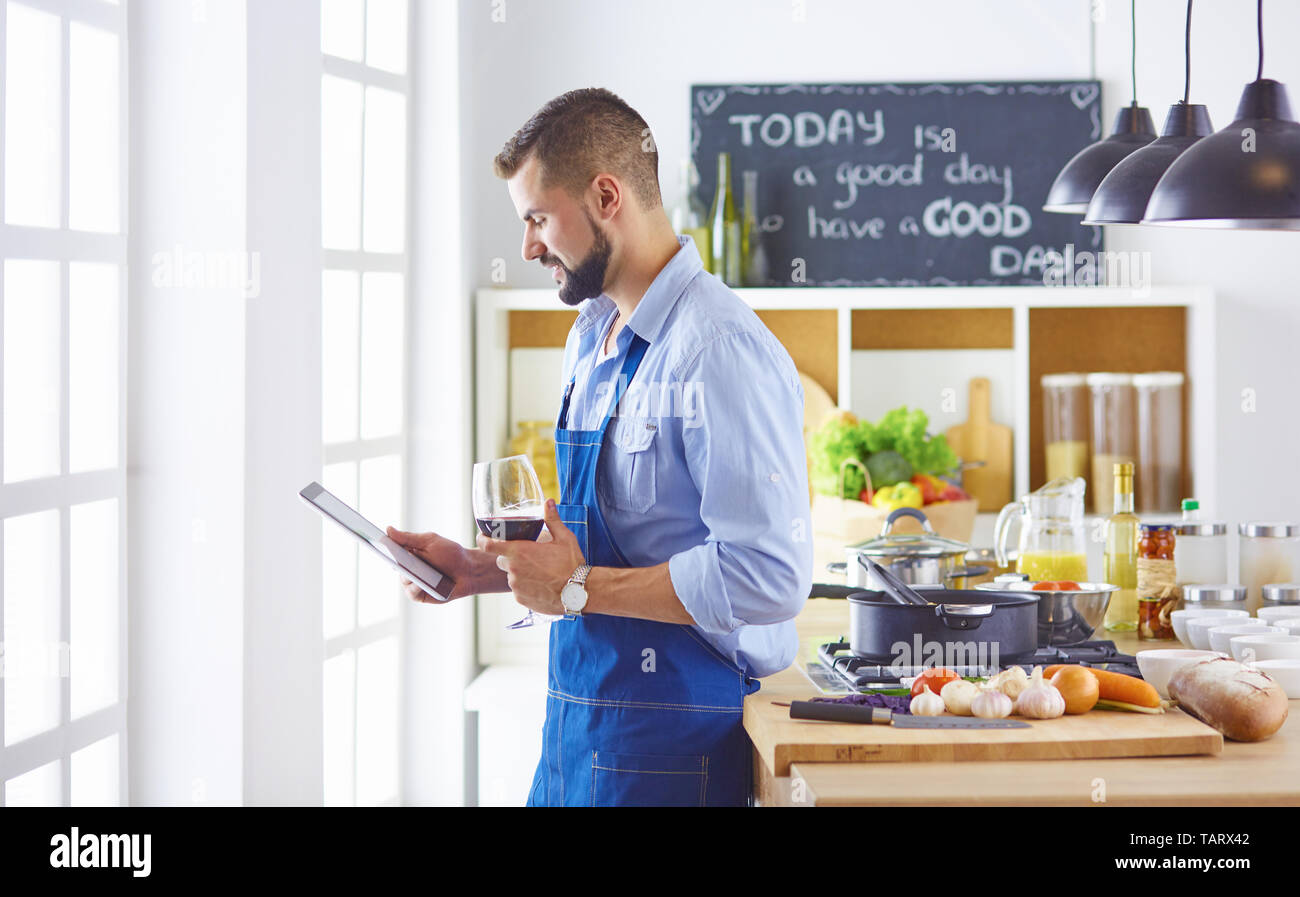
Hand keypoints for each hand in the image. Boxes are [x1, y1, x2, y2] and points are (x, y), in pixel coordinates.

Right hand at [385, 526, 502, 602]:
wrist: (469, 570)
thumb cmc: (451, 554)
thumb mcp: (429, 541)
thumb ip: (408, 538)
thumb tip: (388, 530)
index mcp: (409, 553)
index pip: (390, 550)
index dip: (381, 547)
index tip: (373, 540)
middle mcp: (408, 568)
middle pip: (395, 565)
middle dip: (397, 561)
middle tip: (400, 556)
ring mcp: (414, 582)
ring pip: (404, 580)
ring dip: (411, 575)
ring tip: (422, 570)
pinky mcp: (420, 595)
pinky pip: (412, 592)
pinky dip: (416, 588)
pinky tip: (423, 584)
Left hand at [477, 499, 584, 615]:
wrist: (579, 592)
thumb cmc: (572, 564)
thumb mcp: (564, 538)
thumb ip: (552, 519)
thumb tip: (549, 501)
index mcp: (519, 551)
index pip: (488, 545)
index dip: (481, 539)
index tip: (481, 537)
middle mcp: (514, 569)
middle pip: (501, 560)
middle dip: (510, 558)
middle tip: (528, 557)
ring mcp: (516, 586)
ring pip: (511, 576)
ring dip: (520, 573)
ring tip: (540, 573)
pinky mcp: (521, 599)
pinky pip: (518, 590)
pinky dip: (526, 587)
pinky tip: (541, 585)